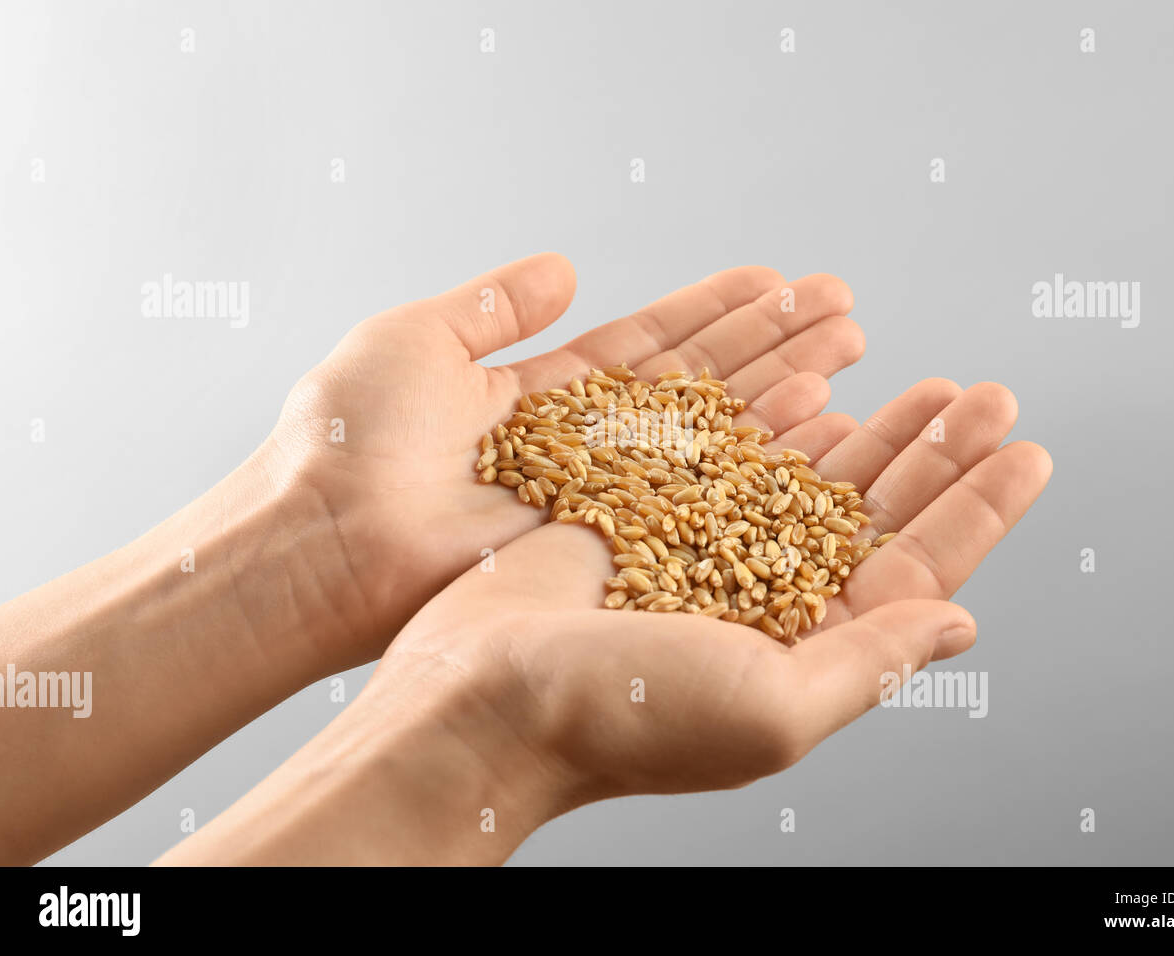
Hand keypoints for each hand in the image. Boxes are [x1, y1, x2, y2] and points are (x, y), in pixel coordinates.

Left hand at [264, 253, 863, 666]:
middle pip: (700, 388)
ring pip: (715, 437)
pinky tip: (816, 419)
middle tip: (844, 309)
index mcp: (542, 398)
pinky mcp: (617, 545)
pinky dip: (760, 456)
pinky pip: (701, 495)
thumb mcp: (418, 338)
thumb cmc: (349, 442)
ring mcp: (607, 501)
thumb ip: (496, 304)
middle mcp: (588, 450)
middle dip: (774, 345)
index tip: (779, 282)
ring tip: (848, 347)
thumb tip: (564, 267)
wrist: (324, 542)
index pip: (652, 346)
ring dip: (784, 389)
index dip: (719, 313)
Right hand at [378, 377, 1050, 802]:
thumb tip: (960, 621)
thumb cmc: (622, 717)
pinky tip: (819, 381)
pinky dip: (778, 412)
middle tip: (987, 395)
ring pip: (809, 475)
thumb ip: (871, 661)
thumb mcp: (773, 706)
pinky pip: (732, 449)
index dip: (976, 511)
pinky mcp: (652, 511)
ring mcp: (708, 551)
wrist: (481, 691)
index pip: (916, 571)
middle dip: (934, 453)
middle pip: (873, 513)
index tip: (1028, 452)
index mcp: (806, 651)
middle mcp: (766, 601)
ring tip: (920, 380)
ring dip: (869, 425)